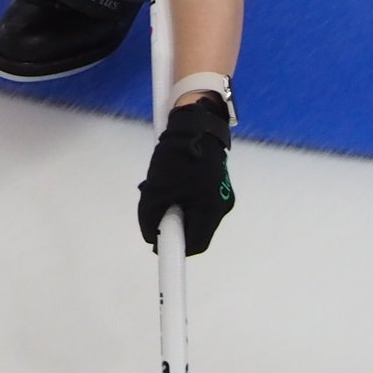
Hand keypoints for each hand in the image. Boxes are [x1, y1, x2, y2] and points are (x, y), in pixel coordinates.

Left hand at [137, 96, 234, 253]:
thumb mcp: (156, 191)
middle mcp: (221, 206)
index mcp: (211, 209)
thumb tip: (152, 237)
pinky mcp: (216, 184)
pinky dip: (183, 199)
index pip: (196, 245)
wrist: (196, 123)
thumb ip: (151, 218)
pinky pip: (198, 202)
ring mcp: (221, 194)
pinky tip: (170, 183)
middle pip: (196, 230)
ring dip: (176, 210)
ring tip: (159, 192)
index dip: (176, 249)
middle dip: (174, 225)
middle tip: (155, 212)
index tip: (160, 244)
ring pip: (196, 215)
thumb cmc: (177, 158)